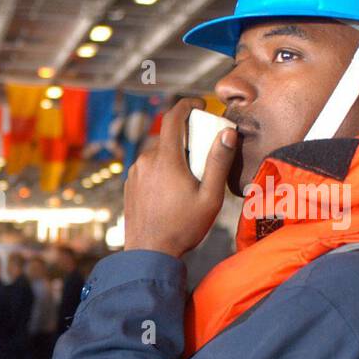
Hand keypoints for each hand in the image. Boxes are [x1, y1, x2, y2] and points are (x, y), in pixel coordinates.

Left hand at [122, 97, 237, 258]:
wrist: (149, 253)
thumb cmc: (182, 228)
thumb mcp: (210, 197)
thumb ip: (219, 162)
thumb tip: (228, 133)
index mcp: (165, 159)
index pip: (173, 116)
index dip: (188, 104)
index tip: (201, 105)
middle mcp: (145, 161)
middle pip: (168, 137)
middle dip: (187, 138)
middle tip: (204, 155)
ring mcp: (135, 173)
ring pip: (158, 153)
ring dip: (174, 156)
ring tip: (189, 179)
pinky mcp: (130, 184)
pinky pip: (148, 167)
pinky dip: (162, 169)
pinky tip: (172, 190)